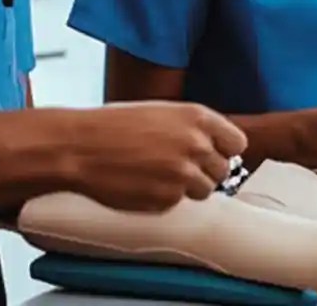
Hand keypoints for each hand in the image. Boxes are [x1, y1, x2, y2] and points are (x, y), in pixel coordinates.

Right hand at [68, 101, 247, 211]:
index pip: (237, 143)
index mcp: (198, 118)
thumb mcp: (162, 112)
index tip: (211, 154)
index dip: (224, 151)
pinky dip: (163, 198)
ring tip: (157, 176)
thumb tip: (215, 145)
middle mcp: (196, 145)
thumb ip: (193, 128)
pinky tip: (142, 184)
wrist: (78, 147)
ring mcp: (183, 174)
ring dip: (186, 188)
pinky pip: (177, 203)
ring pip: (204, 190)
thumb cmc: (114, 126)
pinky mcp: (166, 199)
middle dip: (204, 171)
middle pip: (223, 170)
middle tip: (176, 168)